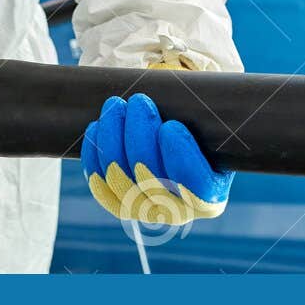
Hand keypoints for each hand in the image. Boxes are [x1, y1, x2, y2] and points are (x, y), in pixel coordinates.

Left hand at [81, 92, 232, 224]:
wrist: (174, 137)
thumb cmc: (195, 126)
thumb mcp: (208, 122)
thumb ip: (203, 116)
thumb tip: (188, 92)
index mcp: (209, 200)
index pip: (196, 188)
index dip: (180, 159)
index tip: (170, 126)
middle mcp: (177, 212)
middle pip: (150, 178)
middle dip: (140, 134)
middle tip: (138, 100)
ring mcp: (144, 210)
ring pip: (119, 178)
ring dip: (113, 137)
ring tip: (116, 105)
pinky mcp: (118, 203)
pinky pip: (99, 184)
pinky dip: (95, 154)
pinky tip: (97, 128)